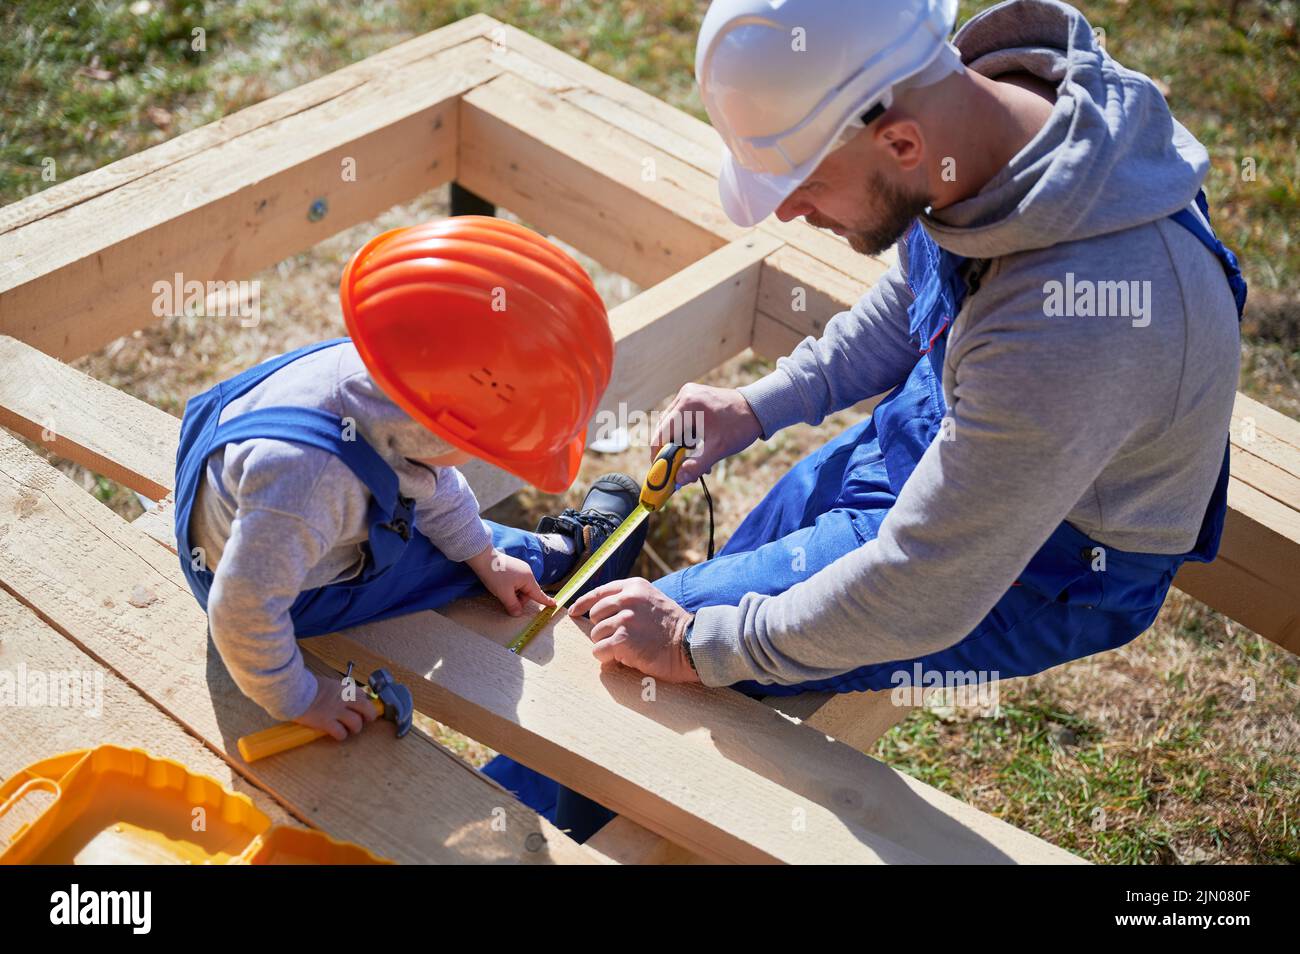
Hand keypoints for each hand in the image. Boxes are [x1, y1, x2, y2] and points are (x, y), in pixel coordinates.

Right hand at [295, 671, 380, 740]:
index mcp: (343, 687)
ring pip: (356, 723)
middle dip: (370, 716)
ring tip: (350, 729)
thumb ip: (334, 690)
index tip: (362, 707)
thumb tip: (337, 697)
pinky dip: (341, 735)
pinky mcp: (326, 723)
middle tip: (366, 720)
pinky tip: (337, 734)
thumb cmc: (304, 685)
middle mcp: (343, 699)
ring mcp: (335, 711)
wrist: (292, 690)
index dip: (365, 702)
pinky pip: (340, 733)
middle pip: (367, 708)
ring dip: (355, 728)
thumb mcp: (325, 683)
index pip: (363, 695)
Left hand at [466, 544, 555, 615]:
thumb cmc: (495, 575)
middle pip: (528, 592)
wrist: (483, 558)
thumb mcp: (504, 594)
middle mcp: (527, 573)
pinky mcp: (513, 567)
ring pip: (521, 588)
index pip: (539, 594)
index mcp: (528, 579)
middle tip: (506, 601)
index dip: (546, 601)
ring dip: (514, 593)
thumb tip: (518, 613)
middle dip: (519, 599)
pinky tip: (501, 586)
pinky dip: (511, 588)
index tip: (554, 604)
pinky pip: (516, 582)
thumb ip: (513, 605)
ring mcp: (520, 569)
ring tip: (501, 592)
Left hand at [567, 577, 699, 682]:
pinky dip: (607, 657)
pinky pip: (599, 650)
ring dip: (607, 644)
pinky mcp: (622, 639)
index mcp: (634, 587)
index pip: (598, 592)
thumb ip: (629, 600)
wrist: (689, 645)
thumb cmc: (672, 628)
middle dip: (602, 629)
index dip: (583, 603)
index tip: (573, 611)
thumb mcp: (652, 600)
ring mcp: (624, 619)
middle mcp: (627, 599)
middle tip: (620, 638)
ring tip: (628, 648)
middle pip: (595, 615)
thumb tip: (599, 610)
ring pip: (596, 634)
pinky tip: (624, 657)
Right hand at [650, 382, 762, 484]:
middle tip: (674, 471)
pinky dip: (685, 436)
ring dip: (677, 445)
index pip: (662, 433)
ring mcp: (689, 394)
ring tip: (688, 462)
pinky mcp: (694, 398)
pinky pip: (681, 419)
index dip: (658, 454)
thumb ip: (696, 465)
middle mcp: (685, 395)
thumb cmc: (740, 426)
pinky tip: (695, 449)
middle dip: (669, 451)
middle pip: (665, 429)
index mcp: (688, 405)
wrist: (759, 408)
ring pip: (672, 425)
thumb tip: (678, 481)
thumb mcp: (718, 448)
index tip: (658, 472)